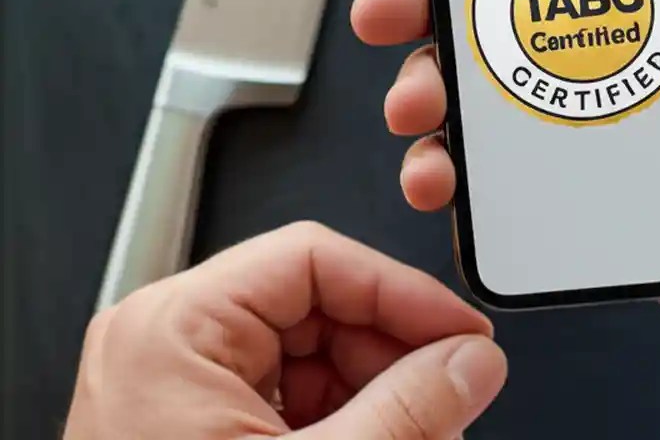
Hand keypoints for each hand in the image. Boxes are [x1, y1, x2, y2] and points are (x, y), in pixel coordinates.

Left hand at [66, 223, 505, 438]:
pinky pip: (287, 400)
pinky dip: (343, 424)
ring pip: (310, 357)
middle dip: (394, 358)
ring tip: (420, 439)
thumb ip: (409, 409)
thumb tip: (471, 361)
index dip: (403, 293)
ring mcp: (176, 388)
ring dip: (378, 396)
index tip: (462, 334)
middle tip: (449, 399)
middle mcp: (165, 346)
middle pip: (318, 309)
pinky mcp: (192, 428)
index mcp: (173, 330)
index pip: (314, 260)